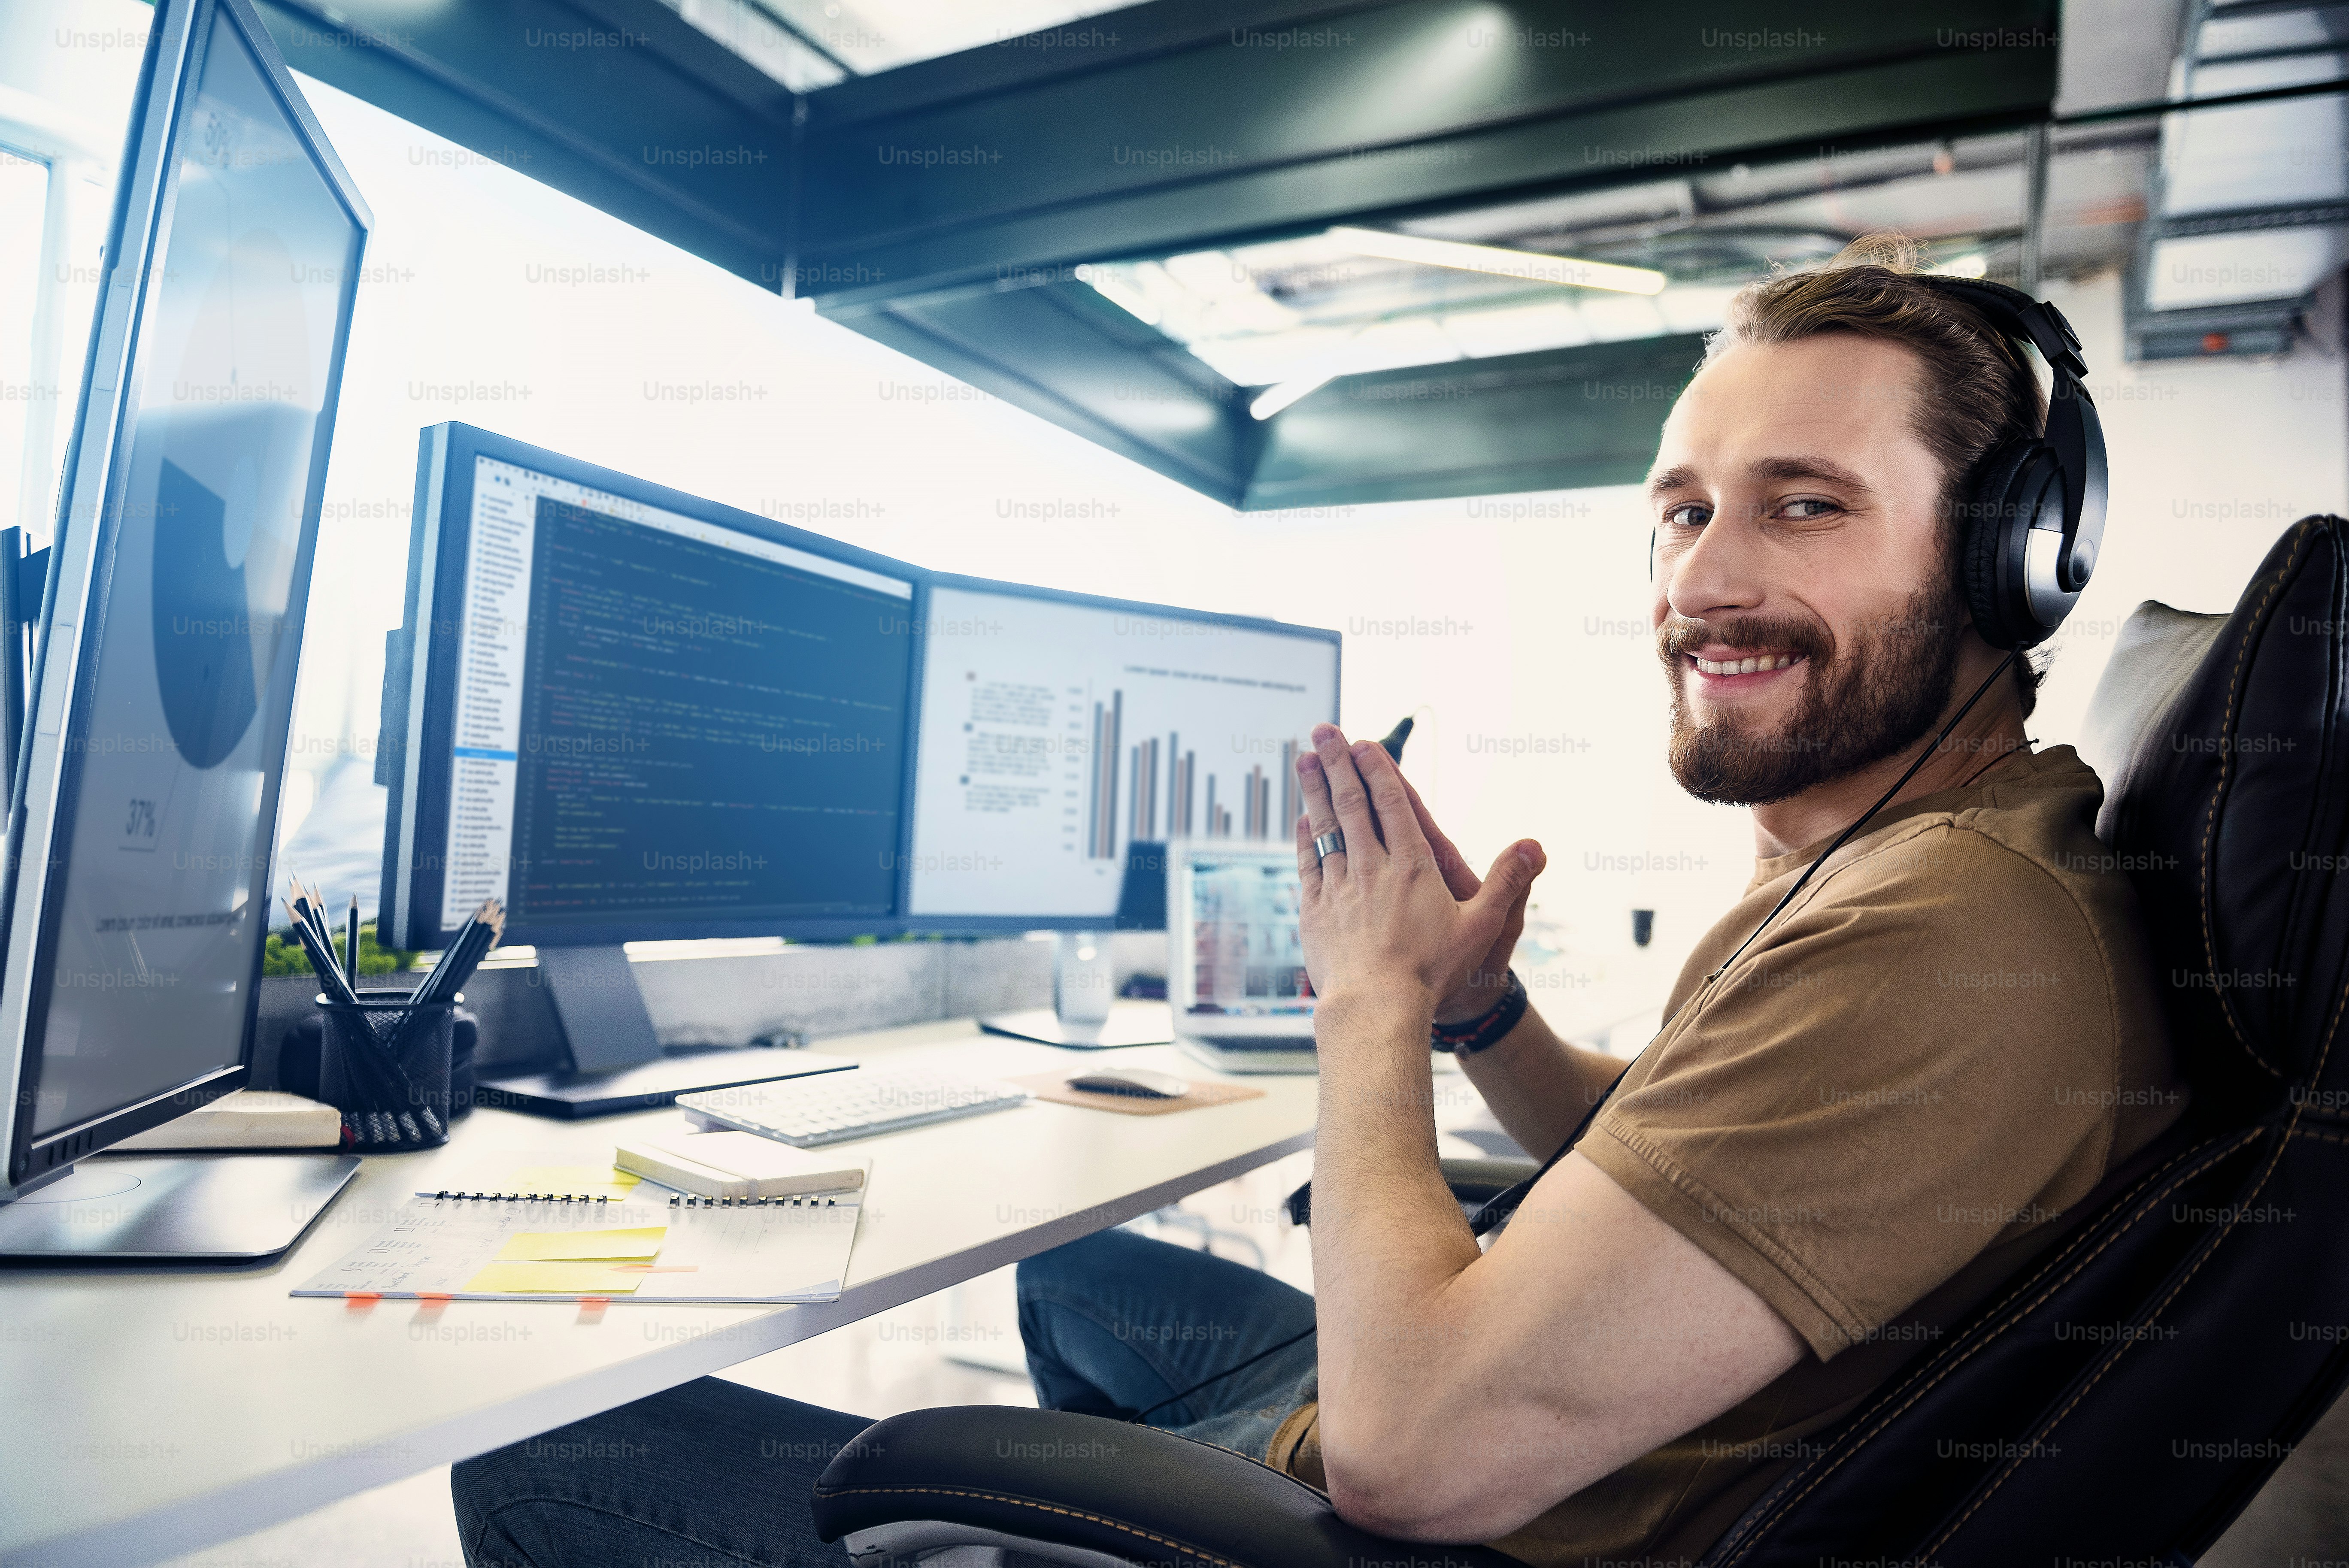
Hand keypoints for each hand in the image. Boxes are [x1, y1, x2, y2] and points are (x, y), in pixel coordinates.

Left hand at [1293, 723, 1544, 1027]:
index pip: (1392, 805)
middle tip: (1323, 731)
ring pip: (1326, 827)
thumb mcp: (1482, 928)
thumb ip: (1508, 883)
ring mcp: (1339, 888)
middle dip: (1337, 764)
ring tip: (1303, 758)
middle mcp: (1371, 869)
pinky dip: (1306, 837)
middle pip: (1351, 804)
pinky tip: (1303, 819)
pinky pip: (1308, 863)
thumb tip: (1534, 845)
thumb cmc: (1432, 973)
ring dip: (1314, 789)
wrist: (1376, 1009)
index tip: (1363, 744)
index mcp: (1412, 867)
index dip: (1377, 771)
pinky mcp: (1315, 911)